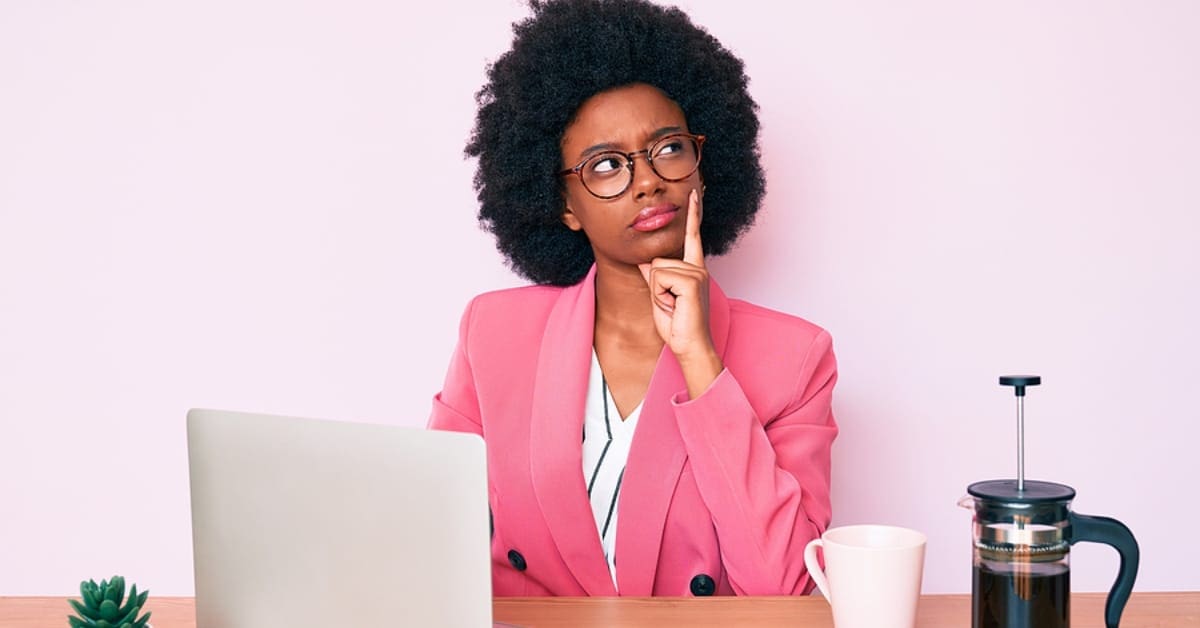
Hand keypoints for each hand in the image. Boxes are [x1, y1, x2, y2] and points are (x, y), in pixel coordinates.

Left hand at [639, 189, 722, 395]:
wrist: (690, 346)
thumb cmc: (678, 326)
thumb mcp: (660, 297)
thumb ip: (655, 277)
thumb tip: (646, 262)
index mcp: (694, 270)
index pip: (693, 237)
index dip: (693, 215)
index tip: (693, 194)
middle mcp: (698, 269)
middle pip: (657, 261)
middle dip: (655, 285)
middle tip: (670, 305)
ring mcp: (696, 274)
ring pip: (656, 270)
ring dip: (658, 293)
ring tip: (673, 307)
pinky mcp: (691, 282)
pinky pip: (660, 279)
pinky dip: (661, 296)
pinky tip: (675, 306)